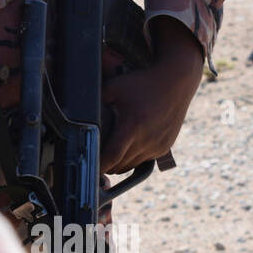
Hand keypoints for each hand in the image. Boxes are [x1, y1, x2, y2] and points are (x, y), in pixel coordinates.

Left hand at [100, 17, 203, 173]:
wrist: (175, 83)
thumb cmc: (142, 83)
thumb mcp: (114, 87)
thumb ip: (95, 101)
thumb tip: (76, 110)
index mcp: (132, 126)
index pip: (112, 156)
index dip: (99, 166)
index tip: (90, 169)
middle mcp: (146, 140)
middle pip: (120, 165)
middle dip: (107, 165)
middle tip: (95, 160)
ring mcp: (157, 146)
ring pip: (132, 164)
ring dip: (120, 163)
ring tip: (111, 155)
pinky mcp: (164, 147)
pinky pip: (144, 159)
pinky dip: (134, 156)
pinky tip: (130, 145)